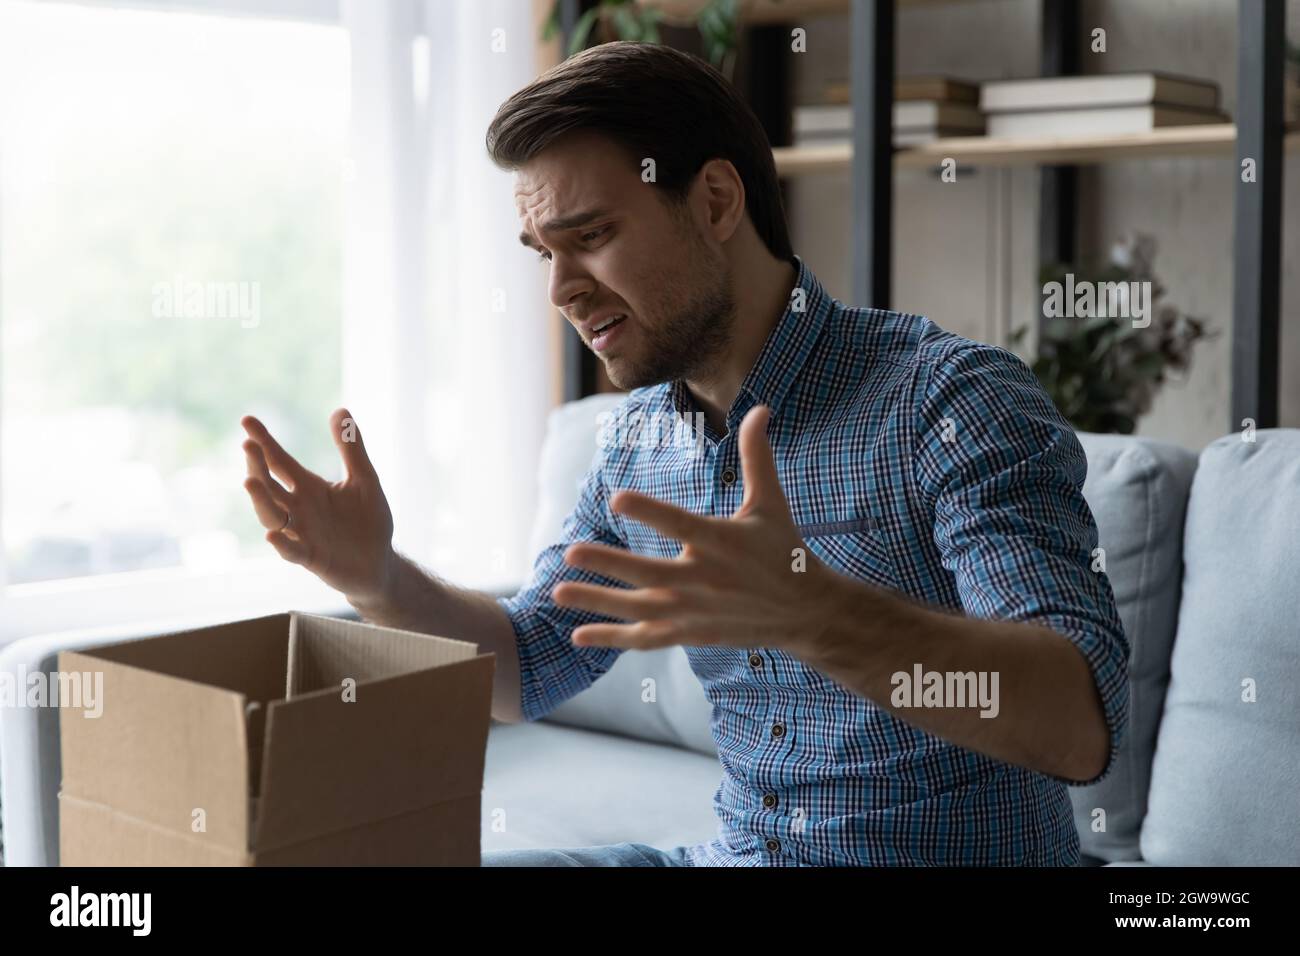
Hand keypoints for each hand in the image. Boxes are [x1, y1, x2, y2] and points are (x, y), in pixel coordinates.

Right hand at [241, 408, 395, 604]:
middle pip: (270, 485)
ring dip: (260, 500)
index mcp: (309, 488)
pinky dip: (282, 544)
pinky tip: (272, 534)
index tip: (247, 420)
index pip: (280, 461)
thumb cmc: (369, 520)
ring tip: (250, 480)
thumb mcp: (365, 479)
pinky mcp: (312, 558)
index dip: (264, 442)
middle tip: (248, 445)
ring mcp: (302, 534)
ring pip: (272, 517)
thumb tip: (340, 410)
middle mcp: (299, 509)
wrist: (380, 560)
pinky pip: (292, 552)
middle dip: (258, 466)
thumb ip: (352, 448)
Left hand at [552, 405, 844, 651]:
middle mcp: (703, 579)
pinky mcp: (690, 633)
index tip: (616, 498)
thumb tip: (760, 408)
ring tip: (557, 591)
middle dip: (608, 565)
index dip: (648, 511)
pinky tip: (577, 634)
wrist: (805, 612)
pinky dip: (612, 639)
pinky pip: (645, 639)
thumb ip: (757, 456)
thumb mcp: (771, 503)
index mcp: (720, 542)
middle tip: (570, 552)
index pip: (679, 524)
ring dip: (597, 602)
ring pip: (638, 609)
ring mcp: (694, 611)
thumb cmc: (784, 550)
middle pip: (648, 574)